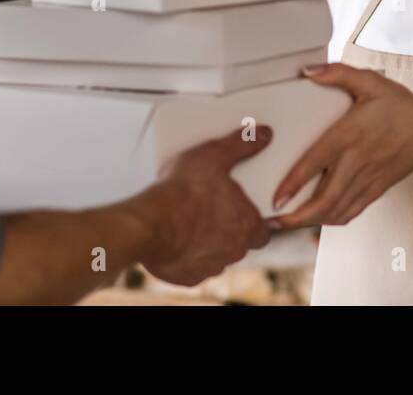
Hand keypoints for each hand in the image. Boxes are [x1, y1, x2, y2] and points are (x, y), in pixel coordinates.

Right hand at [135, 126, 273, 285]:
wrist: (149, 224)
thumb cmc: (182, 192)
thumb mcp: (214, 155)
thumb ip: (241, 146)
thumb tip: (263, 135)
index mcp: (246, 224)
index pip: (263, 230)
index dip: (253, 219)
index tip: (241, 209)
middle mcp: (233, 250)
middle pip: (239, 243)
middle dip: (228, 229)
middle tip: (210, 210)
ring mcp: (210, 266)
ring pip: (216, 256)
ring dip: (207, 243)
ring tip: (189, 222)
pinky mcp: (187, 277)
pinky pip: (192, 267)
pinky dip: (186, 256)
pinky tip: (175, 238)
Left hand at [269, 64, 412, 229]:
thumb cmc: (400, 108)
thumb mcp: (370, 81)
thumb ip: (337, 73)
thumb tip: (308, 71)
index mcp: (350, 135)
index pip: (317, 162)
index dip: (295, 182)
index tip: (277, 196)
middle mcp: (356, 162)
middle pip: (325, 199)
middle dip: (297, 216)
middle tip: (274, 221)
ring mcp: (366, 180)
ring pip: (336, 211)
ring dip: (310, 222)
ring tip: (288, 223)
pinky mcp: (374, 190)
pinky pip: (350, 212)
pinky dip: (331, 220)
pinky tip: (317, 219)